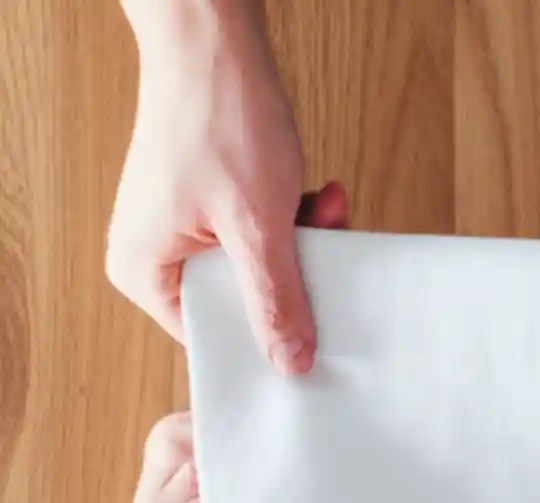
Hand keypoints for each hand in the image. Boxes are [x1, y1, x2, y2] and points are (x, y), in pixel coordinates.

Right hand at [108, 0, 344, 373]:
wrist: (213, 40)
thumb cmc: (216, 119)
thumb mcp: (258, 226)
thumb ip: (275, 299)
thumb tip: (289, 361)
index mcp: (144, 273)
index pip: (212, 335)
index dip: (266, 337)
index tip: (316, 336)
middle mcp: (155, 253)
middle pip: (242, 298)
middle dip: (295, 272)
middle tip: (331, 247)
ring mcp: (182, 225)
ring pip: (261, 261)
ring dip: (306, 238)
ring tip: (330, 208)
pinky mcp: (211, 200)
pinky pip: (261, 229)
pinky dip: (296, 214)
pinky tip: (324, 192)